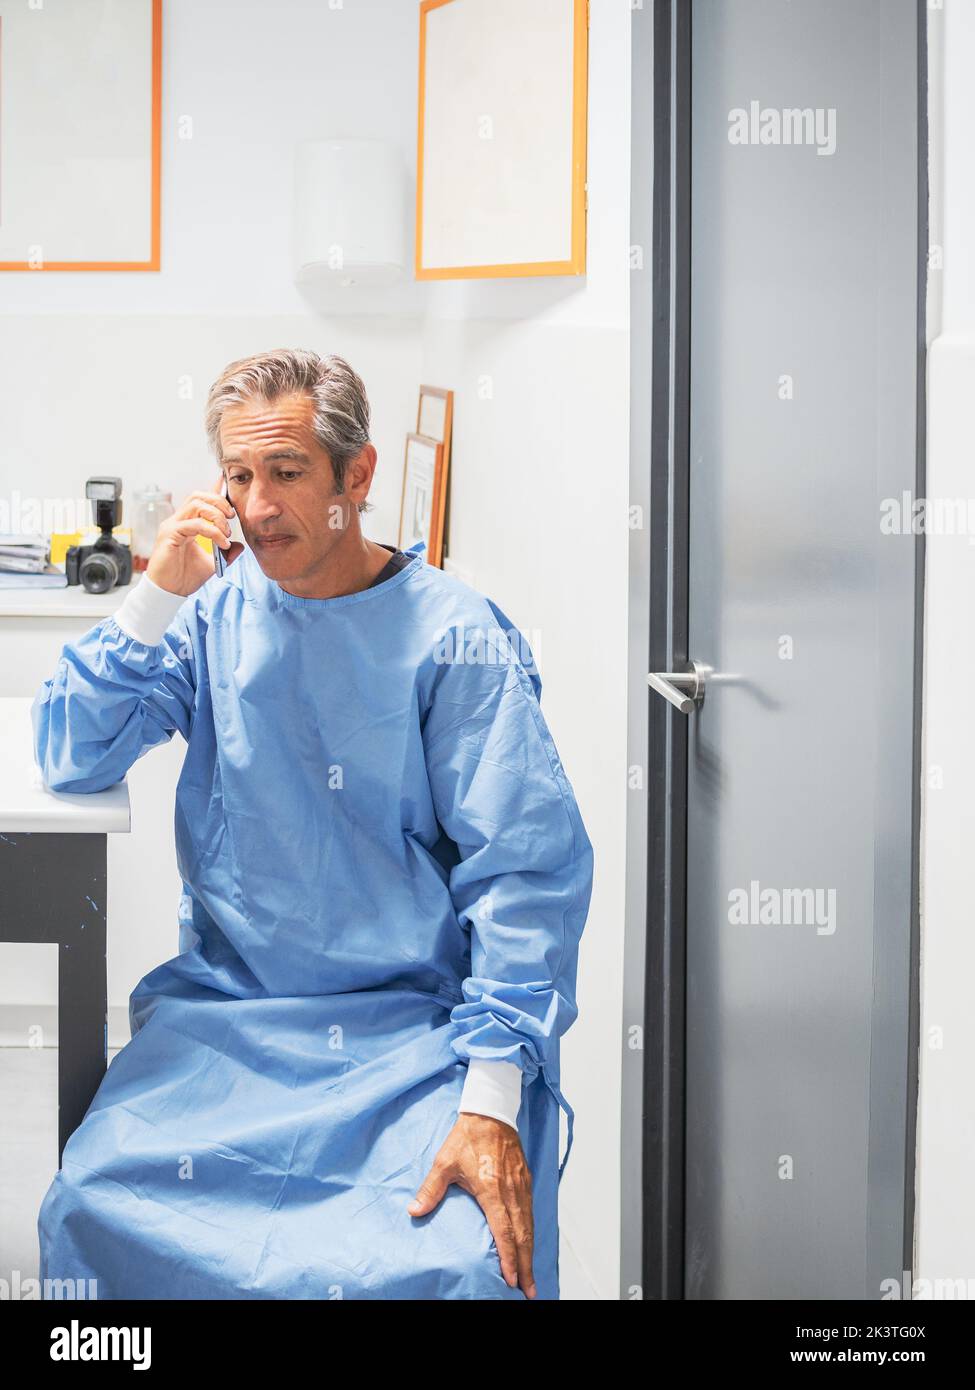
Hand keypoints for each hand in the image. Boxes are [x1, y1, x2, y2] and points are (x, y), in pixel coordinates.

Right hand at [147, 475, 242, 595]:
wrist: (169, 592)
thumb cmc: (185, 577)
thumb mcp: (212, 563)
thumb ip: (225, 553)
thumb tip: (240, 546)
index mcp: (185, 524)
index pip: (200, 500)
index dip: (217, 498)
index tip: (233, 510)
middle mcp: (177, 521)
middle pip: (197, 496)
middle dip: (218, 503)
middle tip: (231, 518)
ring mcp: (172, 526)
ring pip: (196, 505)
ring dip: (216, 516)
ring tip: (226, 533)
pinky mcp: (169, 534)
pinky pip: (194, 524)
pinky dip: (212, 531)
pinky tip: (221, 543)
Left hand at [408, 1113, 535, 1297]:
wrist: (490, 1112)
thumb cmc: (466, 1137)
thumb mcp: (444, 1162)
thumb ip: (431, 1189)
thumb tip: (414, 1212)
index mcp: (492, 1189)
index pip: (504, 1230)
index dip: (509, 1257)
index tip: (512, 1279)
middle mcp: (511, 1191)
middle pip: (522, 1235)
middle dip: (526, 1265)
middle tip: (529, 1291)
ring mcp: (521, 1185)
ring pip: (529, 1225)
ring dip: (531, 1252)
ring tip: (531, 1276)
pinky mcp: (525, 1180)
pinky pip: (531, 1212)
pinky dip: (531, 1232)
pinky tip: (529, 1244)